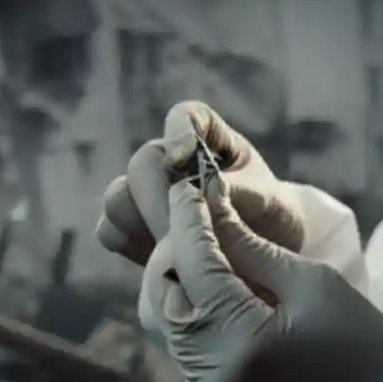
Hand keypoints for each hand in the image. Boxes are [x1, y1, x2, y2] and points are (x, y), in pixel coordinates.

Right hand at [95, 101, 305, 265]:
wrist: (264, 260)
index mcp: (209, 139)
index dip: (178, 132)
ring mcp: (147, 195)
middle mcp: (170, 161)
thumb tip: (212, 189)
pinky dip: (131, 246)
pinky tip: (162, 264)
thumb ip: (247, 193)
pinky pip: (110, 231)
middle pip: (143, 165)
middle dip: (160, 201)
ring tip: (175, 251)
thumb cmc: (272, 220)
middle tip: (180, 231)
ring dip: (143, 225)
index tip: (180, 159)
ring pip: (118, 198)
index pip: (186, 117)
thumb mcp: (272, 204)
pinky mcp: (133, 230)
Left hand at [148, 174, 382, 381]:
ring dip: (187, 285)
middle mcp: (212, 374)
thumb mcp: (310, 280)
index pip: (194, 263)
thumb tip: (211, 203)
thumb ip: (250, 244)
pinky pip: (189, 352)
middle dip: (180, 254)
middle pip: (167, 296)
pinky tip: (224, 296)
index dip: (188, 218)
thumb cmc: (360, 339)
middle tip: (202, 221)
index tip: (188, 186)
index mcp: (239, 340)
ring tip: (215, 255)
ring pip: (172, 323)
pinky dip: (198, 318)